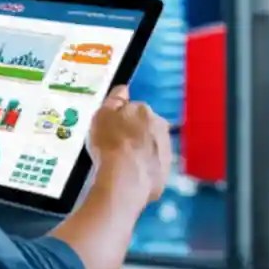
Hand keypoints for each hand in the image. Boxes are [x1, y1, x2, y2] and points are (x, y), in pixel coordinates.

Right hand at [87, 85, 172, 206]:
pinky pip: (152, 166)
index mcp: (145, 110)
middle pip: (145, 127)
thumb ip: (113, 101)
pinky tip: (129, 176)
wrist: (125, 179)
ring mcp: (166, 150)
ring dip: (140, 151)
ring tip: (121, 164)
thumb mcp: (102, 115)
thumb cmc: (110, 143)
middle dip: (134, 134)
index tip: (110, 129)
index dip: (120, 119)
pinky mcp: (166, 173)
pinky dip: (143, 169)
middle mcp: (161, 127)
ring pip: (151, 146)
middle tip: (115, 147)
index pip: (133, 109)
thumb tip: (123, 89)